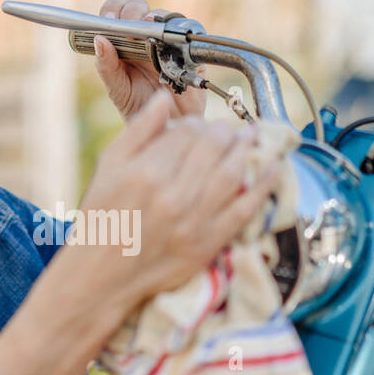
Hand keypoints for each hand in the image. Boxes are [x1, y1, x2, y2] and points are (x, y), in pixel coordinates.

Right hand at [71, 91, 279, 319]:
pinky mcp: (207, 244)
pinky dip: (263, 186)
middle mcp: (172, 194)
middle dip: (226, 133)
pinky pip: (244, 210)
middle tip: (229, 131)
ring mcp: (193, 221)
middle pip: (214, 148)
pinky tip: (273, 168)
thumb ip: (139, 129)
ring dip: (247, 151)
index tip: (201, 128)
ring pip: (233, 173)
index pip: (188, 132)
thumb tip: (166, 98)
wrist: (101, 276)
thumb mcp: (108, 166)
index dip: (199, 124)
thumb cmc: (103, 218)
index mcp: (146, 172)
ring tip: (251, 139)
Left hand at [94, 0, 207, 120]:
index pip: (115, 11)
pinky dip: (177, 33)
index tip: (108, 20)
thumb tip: (99, 39)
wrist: (165, 125)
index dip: (112, 9)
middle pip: (138, 7)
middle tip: (129, 28)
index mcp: (122, 41)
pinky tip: (169, 45)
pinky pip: (186, 31)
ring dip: (155, 19)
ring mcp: (167, 40)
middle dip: (132, 12)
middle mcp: (144, 36)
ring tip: (149, 36)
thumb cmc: (138, 105)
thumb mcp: (117, 89)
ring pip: (163, 15)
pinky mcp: (188, 48)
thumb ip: (106, 66)